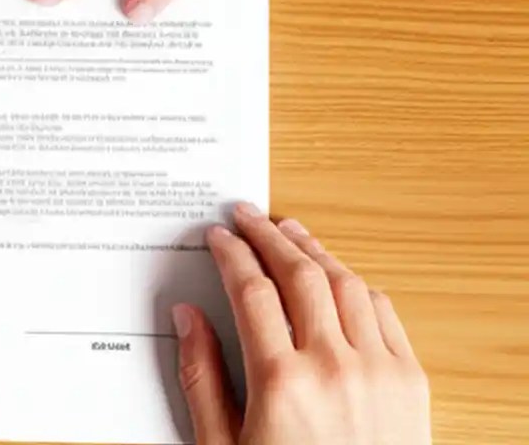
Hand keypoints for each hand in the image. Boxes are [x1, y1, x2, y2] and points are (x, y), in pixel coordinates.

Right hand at [173, 204, 430, 444]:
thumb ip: (201, 378)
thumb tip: (187, 319)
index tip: (218, 236)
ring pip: (345, 282)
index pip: (251, 291)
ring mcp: (379, 371)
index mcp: (281, 384)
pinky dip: (355, 281)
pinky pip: (383, 310)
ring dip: (313, 249)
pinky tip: (335, 273)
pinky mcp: (411, 380)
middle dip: (267, 235)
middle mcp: (334, 368)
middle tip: (246, 215)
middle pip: (298, 273)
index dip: (231, 253)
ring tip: (288, 232)